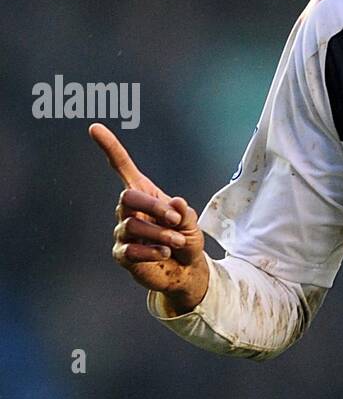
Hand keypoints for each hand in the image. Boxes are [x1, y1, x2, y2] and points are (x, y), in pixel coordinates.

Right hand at [90, 123, 208, 313]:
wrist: (186, 271)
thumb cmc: (186, 240)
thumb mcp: (190, 224)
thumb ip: (183, 213)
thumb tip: (175, 203)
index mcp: (145, 194)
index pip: (123, 168)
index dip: (110, 148)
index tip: (94, 127)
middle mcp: (129, 210)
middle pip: (127, 197)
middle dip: (154, 207)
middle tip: (176, 221)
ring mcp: (123, 232)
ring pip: (133, 226)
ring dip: (161, 234)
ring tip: (177, 242)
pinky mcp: (122, 254)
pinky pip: (131, 249)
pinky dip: (152, 251)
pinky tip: (164, 253)